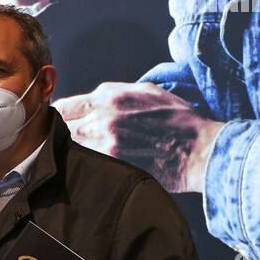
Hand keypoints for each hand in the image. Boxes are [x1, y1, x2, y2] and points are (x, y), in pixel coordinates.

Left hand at [55, 82, 224, 193]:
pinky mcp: (113, 163)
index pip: (64, 106)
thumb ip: (115, 94)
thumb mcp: (147, 92)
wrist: (200, 150)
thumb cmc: (177, 120)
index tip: (61, 124)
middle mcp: (103, 116)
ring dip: (75, 151)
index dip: (60, 117)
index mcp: (109, 96)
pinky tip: (97, 167)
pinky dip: (88, 165)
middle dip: (63, 135)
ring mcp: (106, 142)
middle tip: (70, 143)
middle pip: (62, 128)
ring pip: (72, 147)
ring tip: (84, 156)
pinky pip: (88, 163)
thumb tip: (92, 101)